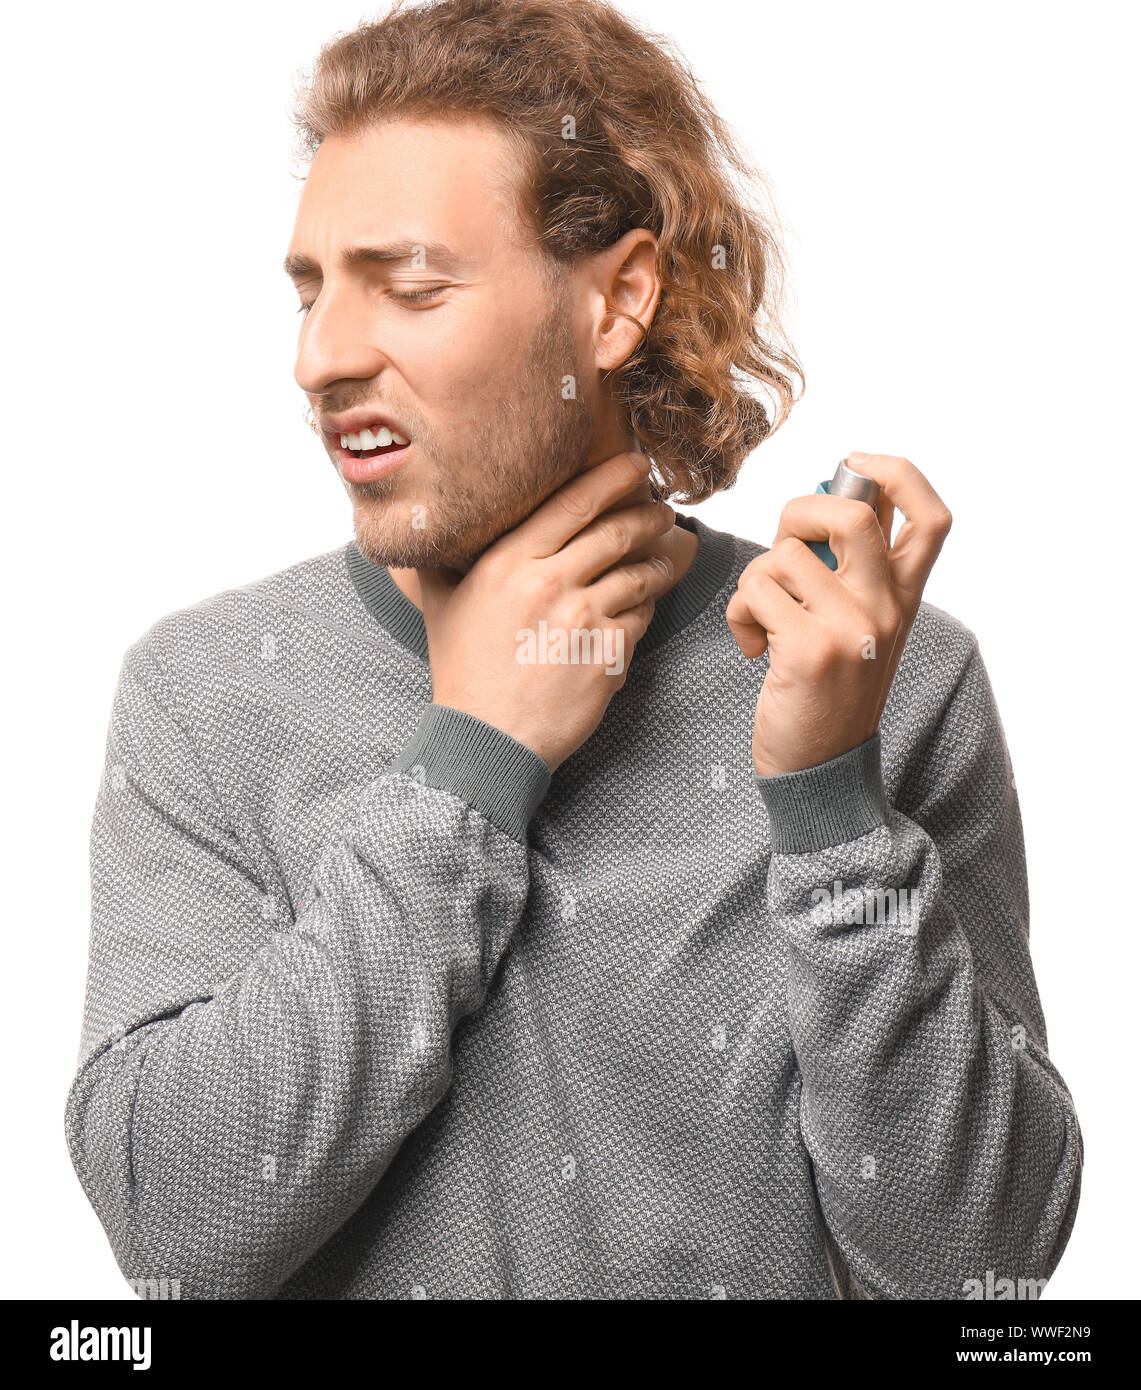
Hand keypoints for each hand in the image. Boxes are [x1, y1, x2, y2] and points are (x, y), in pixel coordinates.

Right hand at [418, 451, 676, 770]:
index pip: (571, 503)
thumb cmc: (462, 674)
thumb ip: (443, 561)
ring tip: (662, 557)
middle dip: (646, 514)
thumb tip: (431, 529)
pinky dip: (647, 608)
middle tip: (661, 508)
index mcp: (508, 563)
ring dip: (657, 561)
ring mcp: (582, 620)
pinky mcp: (608, 655)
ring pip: (638, 574)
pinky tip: (644, 606)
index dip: (610, 477)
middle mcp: (548, 584)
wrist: (487, 740)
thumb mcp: (442, 607)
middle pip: (615, 532)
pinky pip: (641, 618)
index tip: (635, 464)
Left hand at [727, 452, 951, 777]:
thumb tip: (831, 495)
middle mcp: (887, 608)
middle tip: (784, 545)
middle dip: (798, 510)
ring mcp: (852, 628)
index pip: (932, 516)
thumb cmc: (827, 692)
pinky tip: (753, 645)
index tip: (853, 463)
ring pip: (783, 554)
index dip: (897, 472)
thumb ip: (853, 570)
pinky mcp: (810, 650)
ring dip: (755, 582)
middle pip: (853, 513)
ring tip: (763, 620)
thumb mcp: (860, 628)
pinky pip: (755, 591)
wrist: (820, 771)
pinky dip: (739, 613)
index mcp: (904, 598)